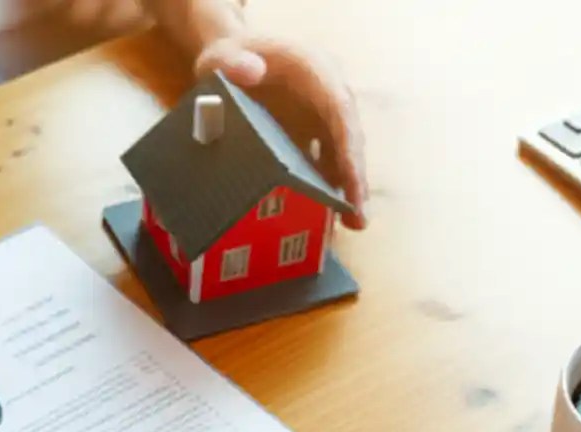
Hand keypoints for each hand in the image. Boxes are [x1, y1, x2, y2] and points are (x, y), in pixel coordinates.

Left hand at [194, 36, 368, 228]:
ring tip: (348, 226)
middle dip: (354, 178)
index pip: (339, 108)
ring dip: (344, 190)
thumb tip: (252, 72)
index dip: (348, 145)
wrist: (229, 62)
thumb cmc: (228, 58)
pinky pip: (322, 163)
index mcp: (315, 70)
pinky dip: (322, 189)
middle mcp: (327, 94)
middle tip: (358, 219)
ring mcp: (321, 117)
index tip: (352, 179)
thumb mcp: (222, 56)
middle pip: (348, 137)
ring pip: (340, 154)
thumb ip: (232, 61)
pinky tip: (319, 218)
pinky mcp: (310, 136)